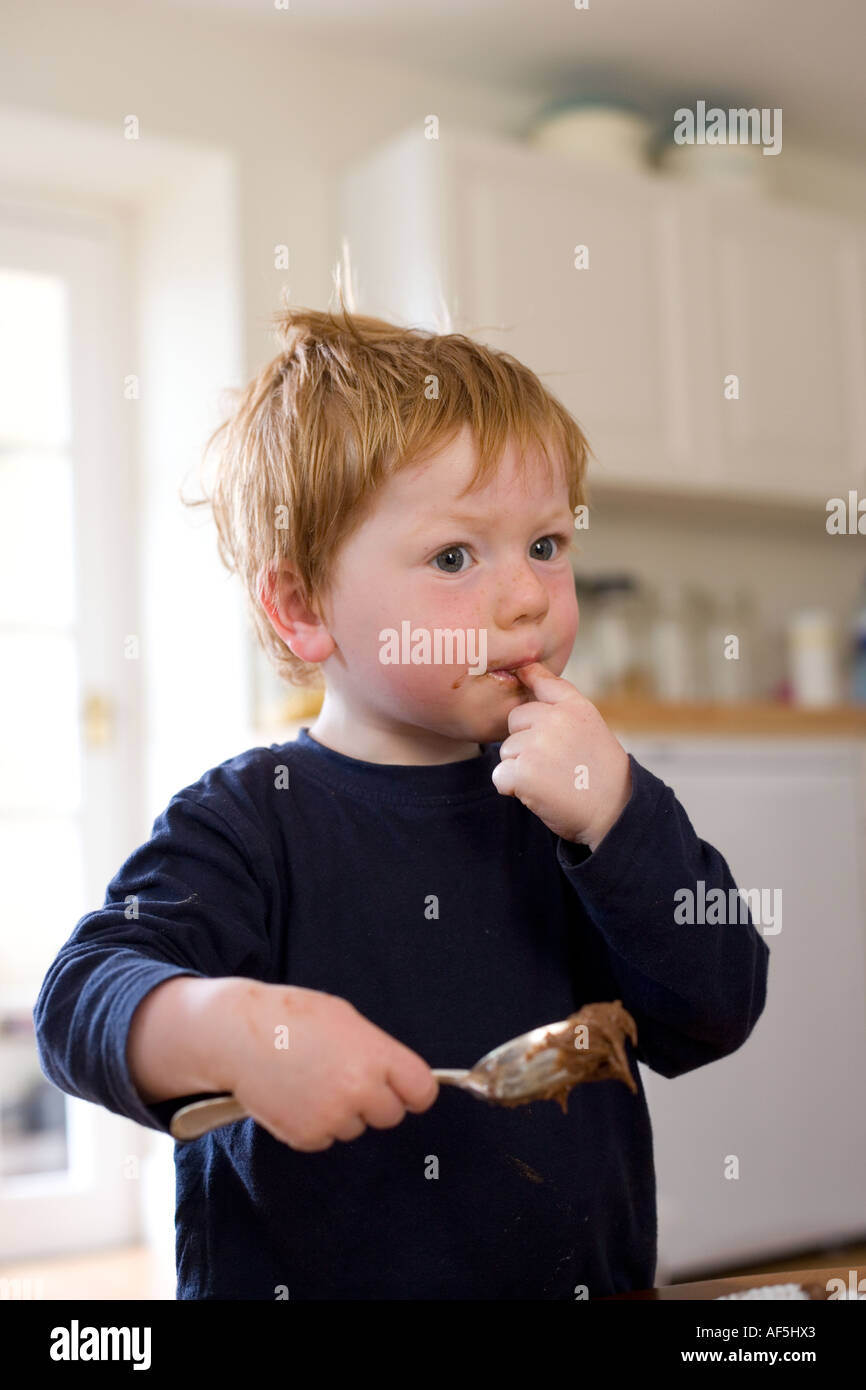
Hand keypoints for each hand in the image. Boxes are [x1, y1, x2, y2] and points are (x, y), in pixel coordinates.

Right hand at [220, 982, 438, 1151]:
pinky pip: (326, 1138)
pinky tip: (296, 1096)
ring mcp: (333, 1117)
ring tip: (312, 1080)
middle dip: (375, 1101)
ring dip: (342, 1112)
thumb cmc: (291, 1019)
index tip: (404, 1090)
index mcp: (376, 1057)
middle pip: (391, 1114)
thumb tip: (398, 1077)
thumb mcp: (346, 1020)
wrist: (236, 1036)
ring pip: (356, 1128)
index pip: (422, 1091)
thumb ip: (377, 1051)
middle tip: (345, 1078)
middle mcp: (360, 1090)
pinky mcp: (307, 1137)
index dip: (413, 1091)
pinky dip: (315, 1124)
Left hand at [490, 661, 631, 851]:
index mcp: (574, 706)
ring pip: (506, 751)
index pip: (539, 681)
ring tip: (551, 779)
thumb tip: (526, 669)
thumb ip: (559, 697)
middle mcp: (555, 720)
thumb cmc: (598, 769)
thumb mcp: (589, 723)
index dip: (530, 688)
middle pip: (515, 722)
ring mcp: (538, 745)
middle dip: (527, 742)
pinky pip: (500, 776)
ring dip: (520, 768)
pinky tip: (538, 793)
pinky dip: (512, 789)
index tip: (526, 688)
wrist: (613, 812)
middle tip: (555, 764)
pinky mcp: (524, 772)